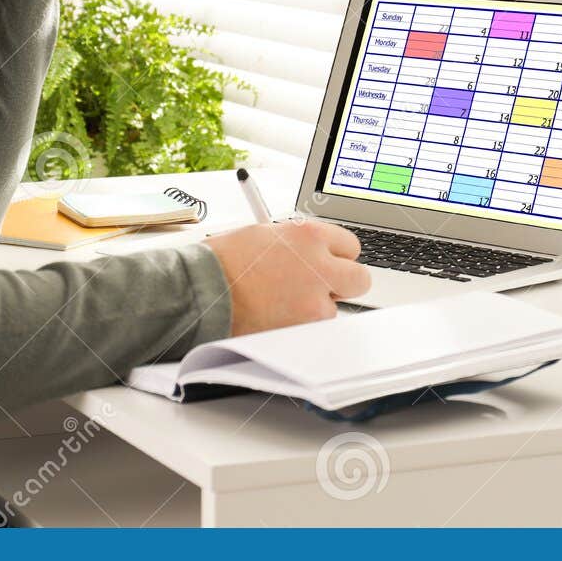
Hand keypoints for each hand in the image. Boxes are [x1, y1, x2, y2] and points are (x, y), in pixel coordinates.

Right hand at [204, 218, 369, 335]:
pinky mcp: (304, 326)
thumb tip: (311, 251)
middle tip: (322, 285)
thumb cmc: (223, 259)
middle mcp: (318, 265)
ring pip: (335, 306)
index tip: (328, 261)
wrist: (202, 288)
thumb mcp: (266, 234)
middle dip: (343, 282)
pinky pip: (316, 326)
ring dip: (318, 305)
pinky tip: (279, 314)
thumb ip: (297, 242)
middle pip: (359, 278)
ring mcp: (314, 299)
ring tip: (285, 301)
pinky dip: (302, 324)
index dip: (337, 255)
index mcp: (309, 235)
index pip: (350, 245)